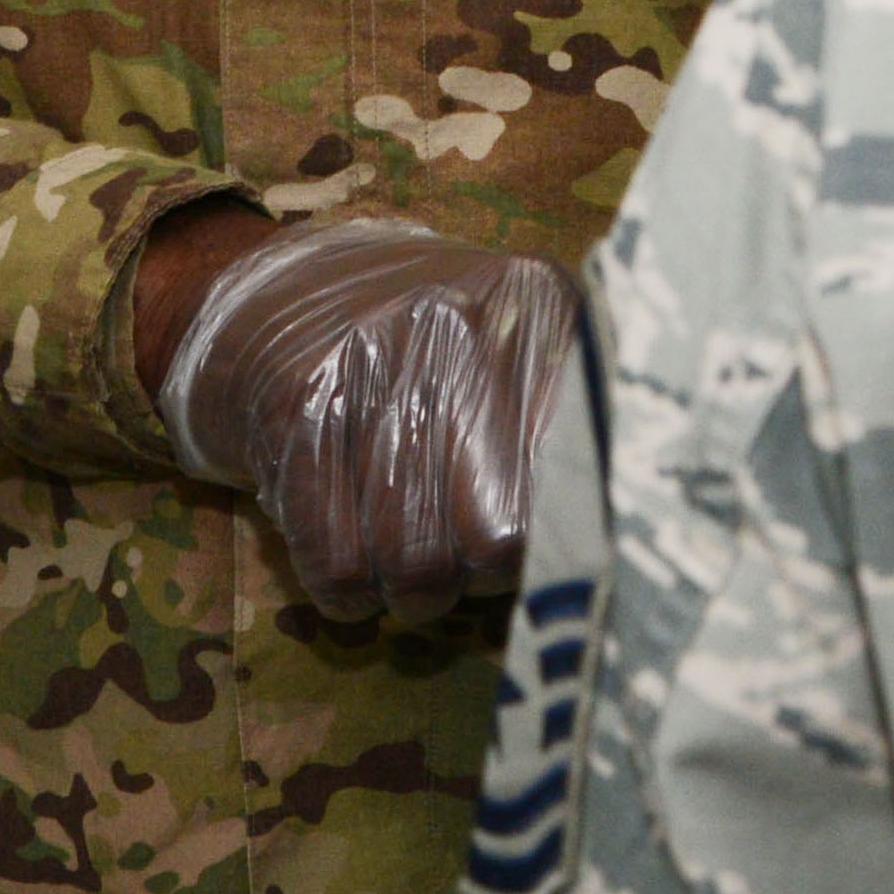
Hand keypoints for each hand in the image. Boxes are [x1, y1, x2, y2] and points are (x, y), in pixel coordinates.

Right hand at [148, 214, 579, 623]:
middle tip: (469, 560)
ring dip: (415, 594)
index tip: (561, 559)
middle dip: (483, 577)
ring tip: (411, 559)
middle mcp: (462, 326)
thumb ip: (583, 419)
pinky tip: (354, 562)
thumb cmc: (422, 350)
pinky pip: (340, 566)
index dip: (574, 538)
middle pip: (501, 539)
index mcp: (539, 307)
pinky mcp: (298, 406)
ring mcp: (374, 363)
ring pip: (418, 567)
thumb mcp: (519, 341)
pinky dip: (349, 595)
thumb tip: (627, 536)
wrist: (266, 298)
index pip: (586, 468)